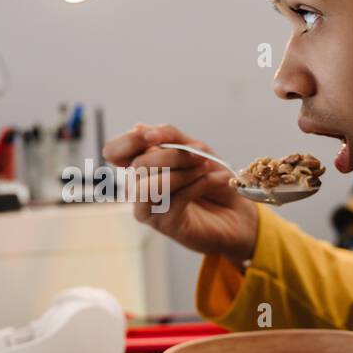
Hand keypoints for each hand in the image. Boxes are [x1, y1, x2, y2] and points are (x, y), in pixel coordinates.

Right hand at [101, 122, 257, 264]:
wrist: (238, 211)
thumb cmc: (212, 178)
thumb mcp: (194, 148)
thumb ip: (170, 137)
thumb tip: (138, 127)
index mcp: (141, 165)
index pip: (114, 152)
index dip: (128, 141)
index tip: (154, 136)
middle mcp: (139, 187)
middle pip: (138, 165)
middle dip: (172, 155)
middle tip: (200, 153)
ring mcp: (150, 208)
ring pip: (149, 186)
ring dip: (182, 172)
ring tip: (206, 167)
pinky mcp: (166, 225)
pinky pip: (174, 200)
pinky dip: (198, 185)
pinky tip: (216, 179)